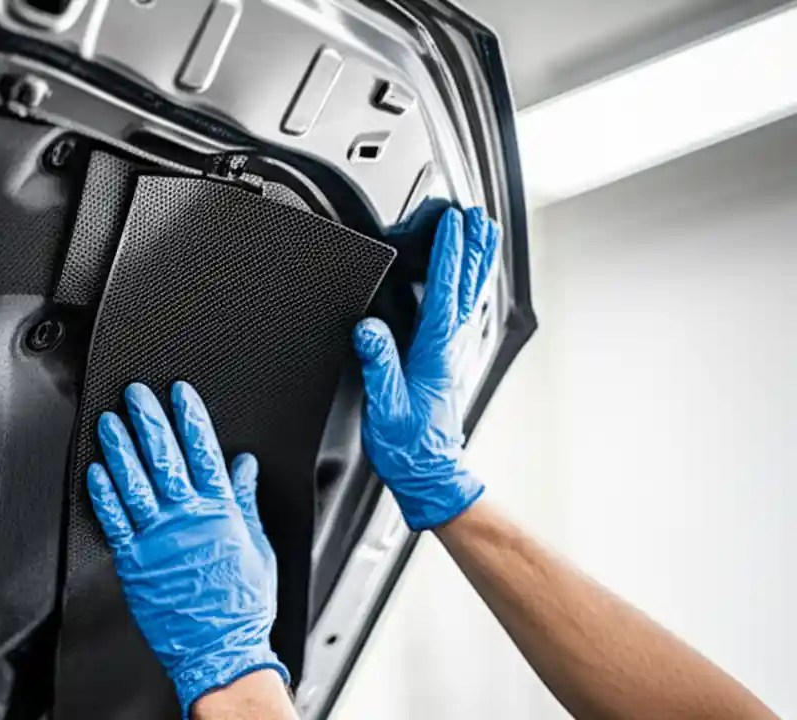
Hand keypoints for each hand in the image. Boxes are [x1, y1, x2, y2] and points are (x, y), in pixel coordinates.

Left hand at [86, 381, 289, 715]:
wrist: (221, 652)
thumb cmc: (241, 606)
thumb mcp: (258, 547)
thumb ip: (245, 501)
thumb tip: (244, 466)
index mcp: (220, 513)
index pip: (204, 453)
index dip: (190, 419)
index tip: (179, 393)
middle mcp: (188, 520)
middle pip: (165, 459)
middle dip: (150, 421)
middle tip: (135, 394)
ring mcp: (159, 540)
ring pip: (136, 483)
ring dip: (121, 449)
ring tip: (110, 422)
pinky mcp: (135, 563)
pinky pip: (115, 522)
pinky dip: (105, 495)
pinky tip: (96, 471)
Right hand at [353, 206, 499, 530]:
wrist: (429, 472)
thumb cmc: (407, 445)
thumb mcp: (384, 406)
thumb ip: (378, 364)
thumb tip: (369, 329)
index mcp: (434, 352)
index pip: (443, 291)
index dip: (448, 254)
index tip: (452, 223)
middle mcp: (450, 347)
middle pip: (466, 285)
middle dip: (472, 246)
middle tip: (477, 213)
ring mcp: (454, 352)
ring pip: (471, 294)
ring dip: (477, 260)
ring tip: (483, 231)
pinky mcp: (450, 359)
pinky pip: (464, 309)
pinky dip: (468, 284)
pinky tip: (467, 277)